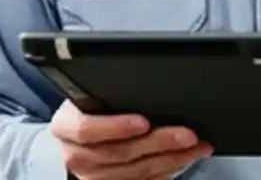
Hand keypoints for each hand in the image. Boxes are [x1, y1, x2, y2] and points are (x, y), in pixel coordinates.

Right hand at [49, 101, 212, 179]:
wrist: (80, 139)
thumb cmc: (92, 111)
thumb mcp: (93, 97)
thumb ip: (112, 95)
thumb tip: (152, 89)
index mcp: (65, 127)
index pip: (87, 129)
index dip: (116, 127)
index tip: (144, 121)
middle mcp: (75, 156)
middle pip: (118, 154)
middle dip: (158, 143)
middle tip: (187, 134)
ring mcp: (91, 178)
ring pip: (134, 173)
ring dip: (171, 159)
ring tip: (195, 146)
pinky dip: (167, 171)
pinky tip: (184, 159)